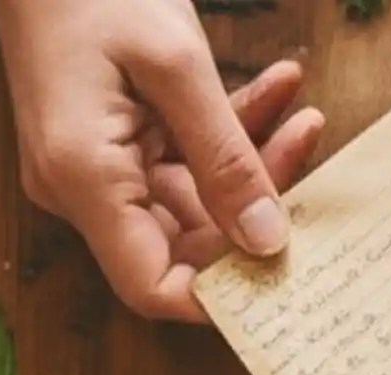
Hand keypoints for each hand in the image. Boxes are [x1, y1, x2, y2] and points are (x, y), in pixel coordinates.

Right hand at [0, 0, 321, 321]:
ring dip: (255, 157)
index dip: (220, 295)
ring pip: (198, 195)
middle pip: (188, 238)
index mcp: (84, 178)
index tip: (288, 269)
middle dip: (258, 204)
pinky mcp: (115, 140)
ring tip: (302, 109)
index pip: (152, 285)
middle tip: (307, 147)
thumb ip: (226, 158)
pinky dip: (232, 131)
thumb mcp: (174, 64)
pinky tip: (276, 88)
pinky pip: (185, 157)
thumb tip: (267, 240)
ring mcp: (98, 165)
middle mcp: (84, 186)